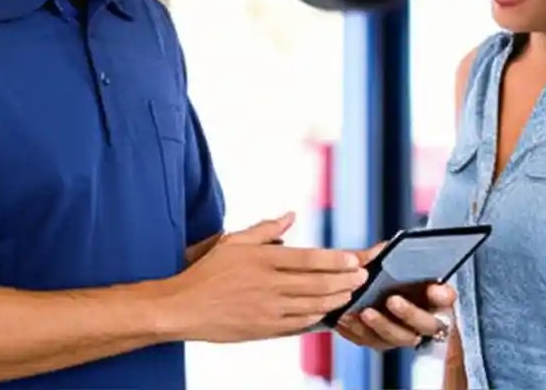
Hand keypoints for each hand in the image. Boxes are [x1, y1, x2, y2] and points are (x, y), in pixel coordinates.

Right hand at [159, 212, 368, 342]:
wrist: (183, 308)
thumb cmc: (207, 272)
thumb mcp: (233, 242)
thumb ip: (265, 229)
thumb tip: (290, 215)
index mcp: (263, 260)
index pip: (310, 259)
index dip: (337, 260)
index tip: (355, 259)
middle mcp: (269, 285)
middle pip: (318, 283)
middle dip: (345, 280)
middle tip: (362, 276)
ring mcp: (268, 310)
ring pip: (313, 305)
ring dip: (336, 298)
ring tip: (350, 292)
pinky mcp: (265, 329)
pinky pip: (300, 323)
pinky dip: (317, 315)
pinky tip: (326, 310)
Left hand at [334, 241, 456, 349]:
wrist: (355, 292)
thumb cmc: (379, 274)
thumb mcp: (383, 262)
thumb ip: (389, 256)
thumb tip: (385, 250)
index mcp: (432, 296)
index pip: (446, 297)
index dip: (443, 295)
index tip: (434, 288)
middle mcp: (423, 318)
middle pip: (427, 324)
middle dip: (410, 313)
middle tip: (392, 300)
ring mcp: (403, 333)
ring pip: (399, 337)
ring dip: (382, 325)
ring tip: (366, 312)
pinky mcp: (380, 341)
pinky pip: (372, 341)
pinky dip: (358, 330)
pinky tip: (347, 319)